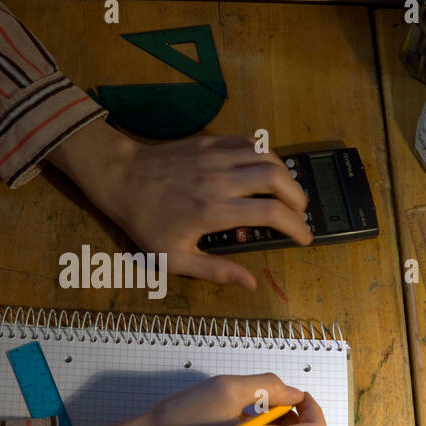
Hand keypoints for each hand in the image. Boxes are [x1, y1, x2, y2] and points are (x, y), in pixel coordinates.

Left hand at [46, 120, 312, 291]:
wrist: (121, 178)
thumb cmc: (146, 222)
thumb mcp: (174, 258)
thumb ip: (215, 271)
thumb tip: (251, 283)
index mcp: (214, 210)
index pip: (271, 214)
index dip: (296, 226)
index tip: (304, 238)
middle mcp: (220, 180)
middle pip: (277, 180)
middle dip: (299, 198)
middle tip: (301, 214)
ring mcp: (216, 156)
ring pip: (268, 157)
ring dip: (286, 175)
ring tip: (289, 193)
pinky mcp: (211, 142)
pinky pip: (250, 143)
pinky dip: (266, 155)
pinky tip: (266, 170)